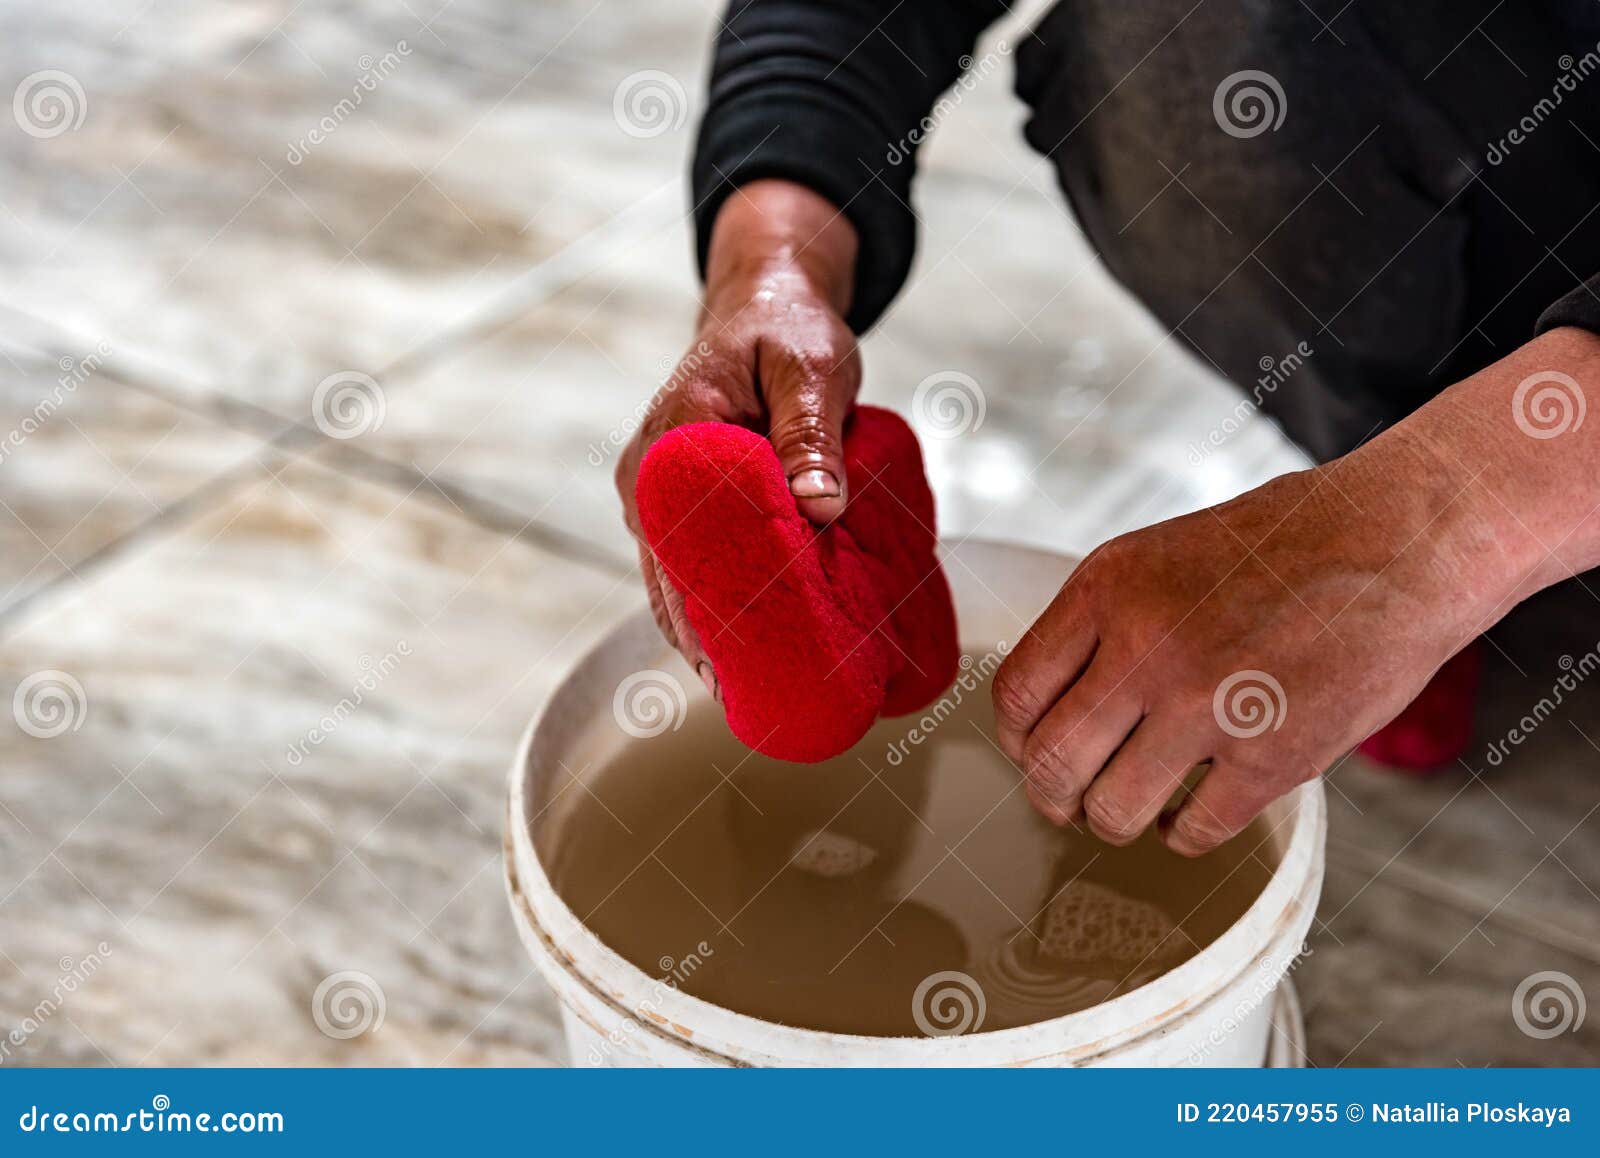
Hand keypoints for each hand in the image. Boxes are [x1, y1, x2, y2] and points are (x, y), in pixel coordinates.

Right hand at [616, 180, 859, 697]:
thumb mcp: (813, 368)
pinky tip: (736, 652)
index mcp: (673, 440)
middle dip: (700, 640)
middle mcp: (648, 473)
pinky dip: (707, 605)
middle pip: (664, 576)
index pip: (676, 544)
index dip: (699, 611)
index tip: (730, 664)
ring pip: (669, 579)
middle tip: (745, 700)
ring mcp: (657, 491)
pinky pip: (685, 564)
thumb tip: (820, 509)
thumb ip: (813, 433)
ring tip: (741, 695)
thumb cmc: (788, 329)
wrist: (765, 301)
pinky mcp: (679, 502)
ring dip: (701, 632)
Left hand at [992, 436, 1505, 854]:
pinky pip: (1193, 831)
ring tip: (1133, 808)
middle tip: (1070, 801)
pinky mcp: (1272, 756)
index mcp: (1108, 589)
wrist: (1399, 542)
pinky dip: (1184, 834)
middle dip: (1054, 797)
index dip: (1017, 739)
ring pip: (1113, 811)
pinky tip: (1196, 810)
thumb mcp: (1162, 554)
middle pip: (1051, 765)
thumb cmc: (1285, 544)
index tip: (1034, 750)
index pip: (1015, 693)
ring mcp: (1208, 705)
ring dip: (1114, 822)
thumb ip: (1102, 622)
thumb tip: (1049, 705)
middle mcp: (1147, 647)